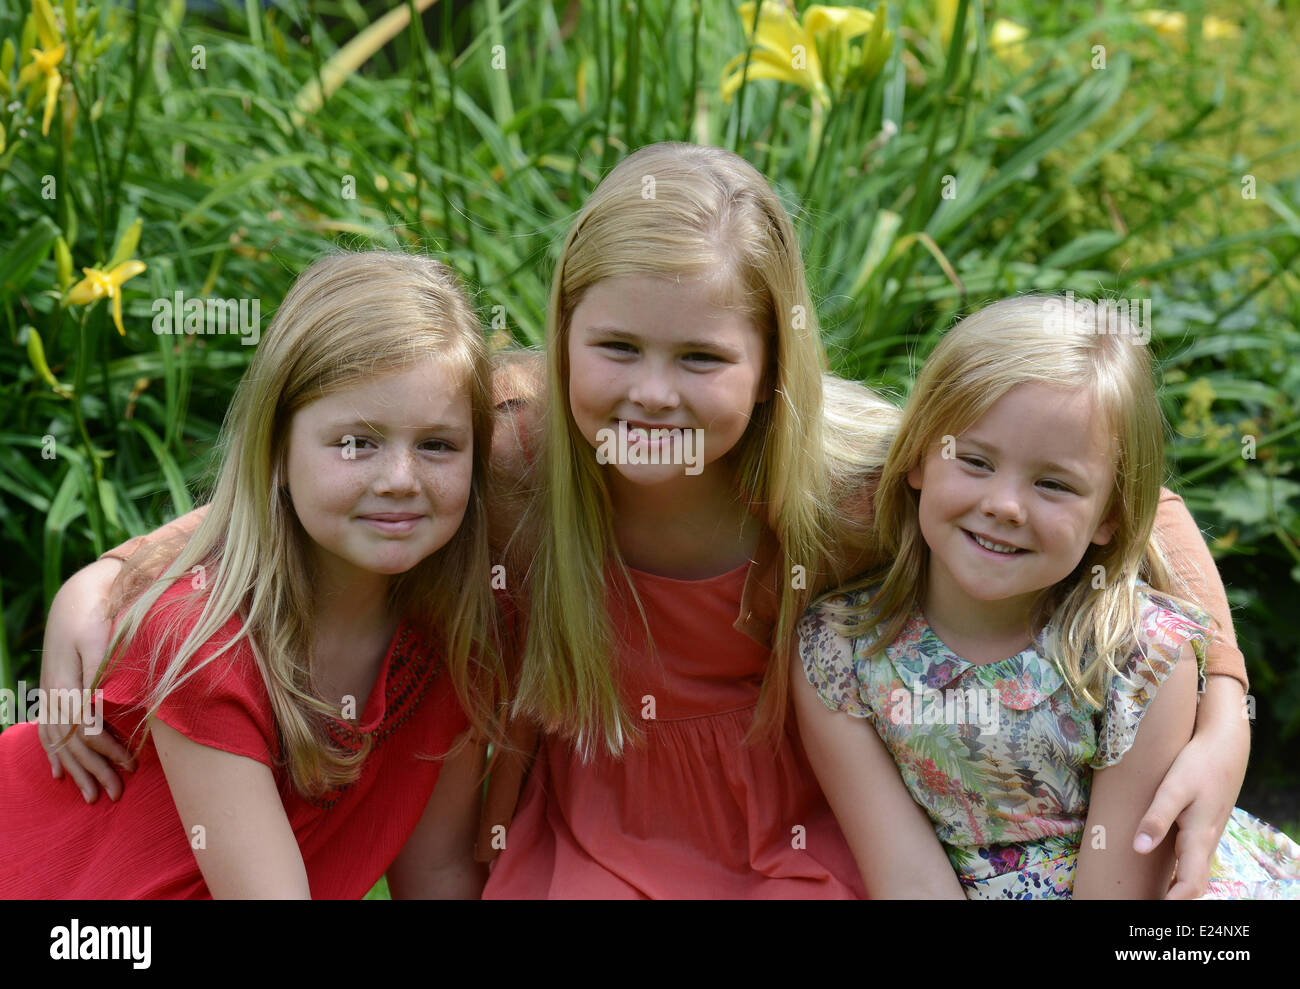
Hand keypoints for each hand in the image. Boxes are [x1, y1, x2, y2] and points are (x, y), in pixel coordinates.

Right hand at [38, 557, 135, 801]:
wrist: (80, 594)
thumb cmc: (101, 614)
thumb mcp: (107, 638)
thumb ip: (107, 669)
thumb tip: (114, 701)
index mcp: (70, 682)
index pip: (86, 728)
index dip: (108, 750)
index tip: (132, 765)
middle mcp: (56, 693)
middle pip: (71, 743)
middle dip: (93, 770)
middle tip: (115, 794)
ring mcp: (52, 693)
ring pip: (58, 741)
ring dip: (75, 770)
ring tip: (90, 795)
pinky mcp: (54, 690)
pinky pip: (48, 729)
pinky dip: (54, 753)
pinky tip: (59, 773)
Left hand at [1133, 676, 1248, 898]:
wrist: (1224, 746)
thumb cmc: (1197, 765)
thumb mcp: (1173, 788)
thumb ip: (1156, 818)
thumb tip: (1138, 849)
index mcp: (1199, 838)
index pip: (1191, 884)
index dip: (1174, 901)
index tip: (1153, 908)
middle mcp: (1206, 842)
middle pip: (1194, 882)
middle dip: (1175, 898)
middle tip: (1147, 904)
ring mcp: (1207, 834)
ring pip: (1194, 870)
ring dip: (1178, 886)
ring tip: (1153, 896)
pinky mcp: (1203, 825)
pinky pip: (1193, 857)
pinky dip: (1180, 871)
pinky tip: (1165, 871)